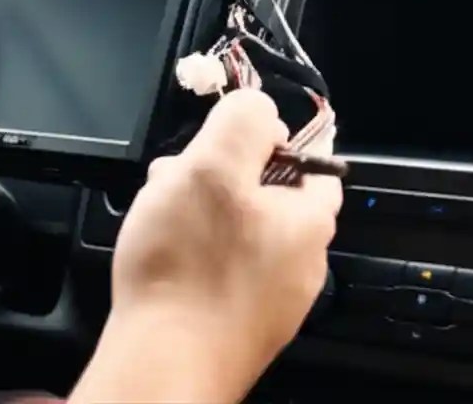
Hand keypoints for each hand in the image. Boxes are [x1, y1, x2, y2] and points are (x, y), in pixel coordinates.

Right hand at [71, 90, 341, 402]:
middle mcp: (301, 260)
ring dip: (197, 213)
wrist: (164, 364)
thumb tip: (260, 109)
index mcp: (311, 217)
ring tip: (161, 221)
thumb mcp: (213, 165)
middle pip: (264, 191)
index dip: (264, 136)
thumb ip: (243, 122)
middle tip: (178, 180)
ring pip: (235, 229)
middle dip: (216, 175)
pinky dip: (192, 255)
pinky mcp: (239, 322)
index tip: (225, 136)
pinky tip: (163, 258)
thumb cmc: (189, 269)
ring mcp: (271, 297)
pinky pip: (219, 268)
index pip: (310, 156)